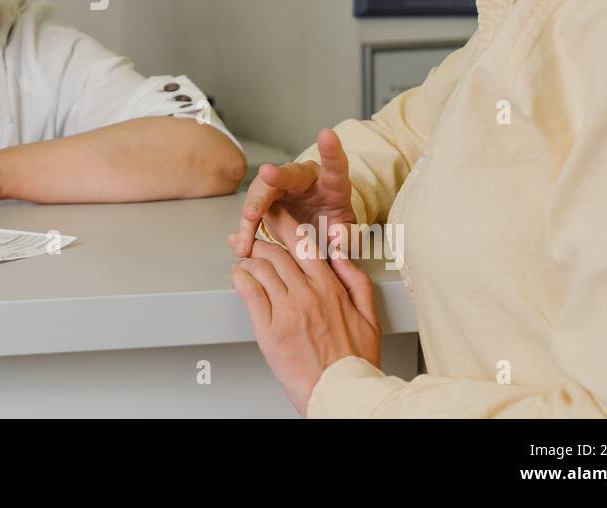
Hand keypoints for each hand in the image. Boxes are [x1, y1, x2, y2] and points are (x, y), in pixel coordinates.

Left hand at [229, 206, 381, 415]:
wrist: (342, 394)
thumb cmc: (354, 362)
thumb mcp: (369, 316)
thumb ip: (356, 280)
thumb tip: (341, 254)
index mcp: (330, 288)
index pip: (303, 242)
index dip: (284, 223)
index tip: (274, 212)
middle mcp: (307, 294)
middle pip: (276, 251)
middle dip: (259, 238)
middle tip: (248, 234)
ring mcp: (287, 311)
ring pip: (260, 268)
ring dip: (247, 258)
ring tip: (242, 257)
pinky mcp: (269, 330)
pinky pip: (249, 292)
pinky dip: (239, 278)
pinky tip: (238, 275)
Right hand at [233, 127, 354, 257]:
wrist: (316, 230)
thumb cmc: (334, 225)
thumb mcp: (347, 232)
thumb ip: (347, 235)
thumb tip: (338, 239)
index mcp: (331, 182)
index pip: (334, 164)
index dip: (331, 149)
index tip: (326, 134)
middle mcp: (303, 178)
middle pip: (290, 173)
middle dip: (278, 173)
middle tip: (267, 172)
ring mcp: (280, 188)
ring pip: (264, 191)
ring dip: (255, 205)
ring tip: (249, 218)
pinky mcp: (263, 201)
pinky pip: (253, 213)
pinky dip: (247, 229)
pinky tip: (242, 242)